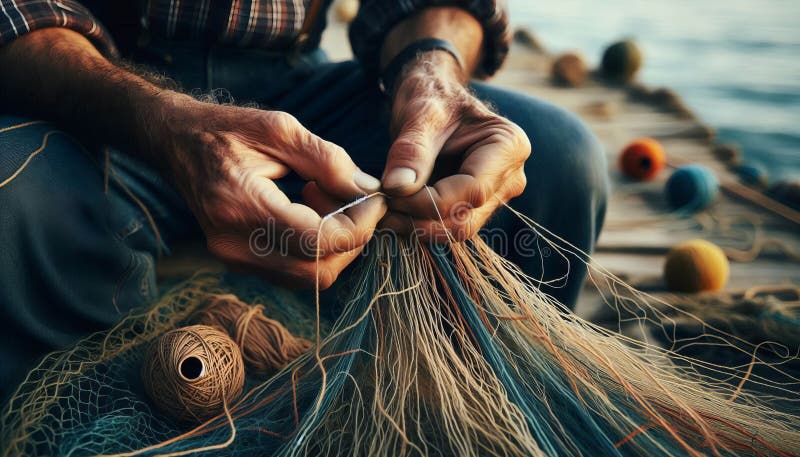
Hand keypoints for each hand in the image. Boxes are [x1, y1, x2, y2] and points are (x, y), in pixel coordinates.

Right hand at [151, 97, 385, 288]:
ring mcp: (234, 259)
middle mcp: (235, 244)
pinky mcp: (239, 262)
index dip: (358, 226)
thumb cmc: (226, 129)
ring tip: (324, 196)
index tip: (375, 199)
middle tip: (351, 196)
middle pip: (318, 270)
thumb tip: (368, 189)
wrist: (176, 143)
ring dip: (335, 244)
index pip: (317, 241)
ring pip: (309, 277)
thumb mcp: (280, 129)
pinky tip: (309, 209)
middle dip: (351, 238)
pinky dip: (316, 247)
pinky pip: (294, 271)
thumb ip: (327, 160)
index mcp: (242, 207)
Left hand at [380, 52, 530, 241]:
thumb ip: (411, 150)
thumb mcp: (420, 113)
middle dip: (419, 219)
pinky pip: (446, 226)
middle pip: (466, 218)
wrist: (432, 97)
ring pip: (455, 229)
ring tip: (382, 207)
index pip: (471, 191)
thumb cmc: (431, 96)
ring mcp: (494, 196)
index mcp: (508, 147)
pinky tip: (393, 209)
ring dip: (415, 226)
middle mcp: (509, 177)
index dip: (428, 201)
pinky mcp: (474, 207)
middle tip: (379, 206)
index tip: (390, 194)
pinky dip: (417, 223)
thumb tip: (396, 187)